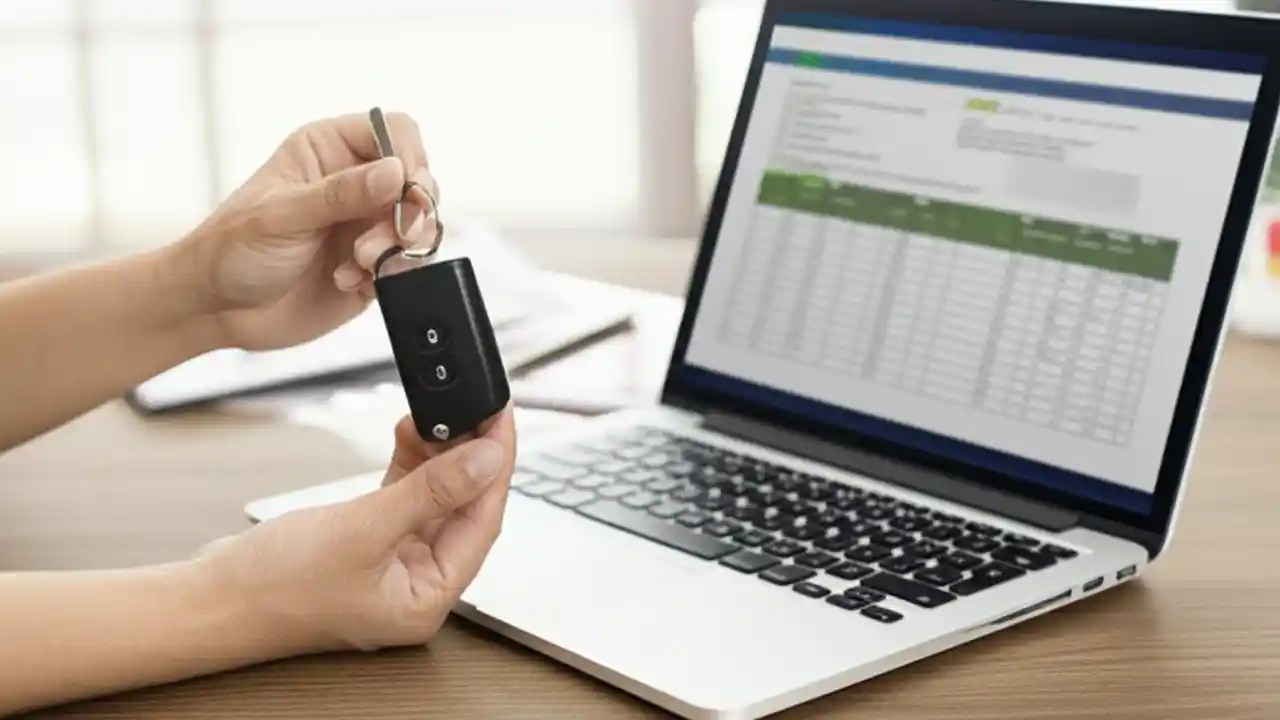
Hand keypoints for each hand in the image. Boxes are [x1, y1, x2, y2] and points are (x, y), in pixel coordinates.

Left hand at [179, 111, 441, 350]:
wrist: (216, 310)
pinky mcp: (374, 267)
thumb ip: (342, 194)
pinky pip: (409, 265)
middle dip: (413, 209)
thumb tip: (396, 171)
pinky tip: (348, 281)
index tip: (406, 187)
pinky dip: (390, 275)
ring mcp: (366, 226)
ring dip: (401, 246)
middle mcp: (355, 185)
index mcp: (329, 151)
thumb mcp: (283, 215)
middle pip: (418, 179)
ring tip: (361, 262)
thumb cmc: (231, 251)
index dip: (409, 155)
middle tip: (395, 234)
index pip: (394, 131)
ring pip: (421, 224)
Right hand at [196, 406, 514, 653]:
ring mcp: (391, 562)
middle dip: (471, 456)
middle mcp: (416, 582)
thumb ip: (429, 491)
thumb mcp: (362, 530)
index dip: (496, 467)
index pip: (483, 521)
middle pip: (464, 507)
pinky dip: (410, 465)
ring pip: (434, 498)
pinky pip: (403, 497)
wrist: (208, 600)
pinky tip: (411, 433)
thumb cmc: (274, 587)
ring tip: (439, 412)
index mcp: (428, 597)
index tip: (502, 419)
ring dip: (439, 455)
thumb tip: (485, 460)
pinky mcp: (367, 542)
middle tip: (477, 406)